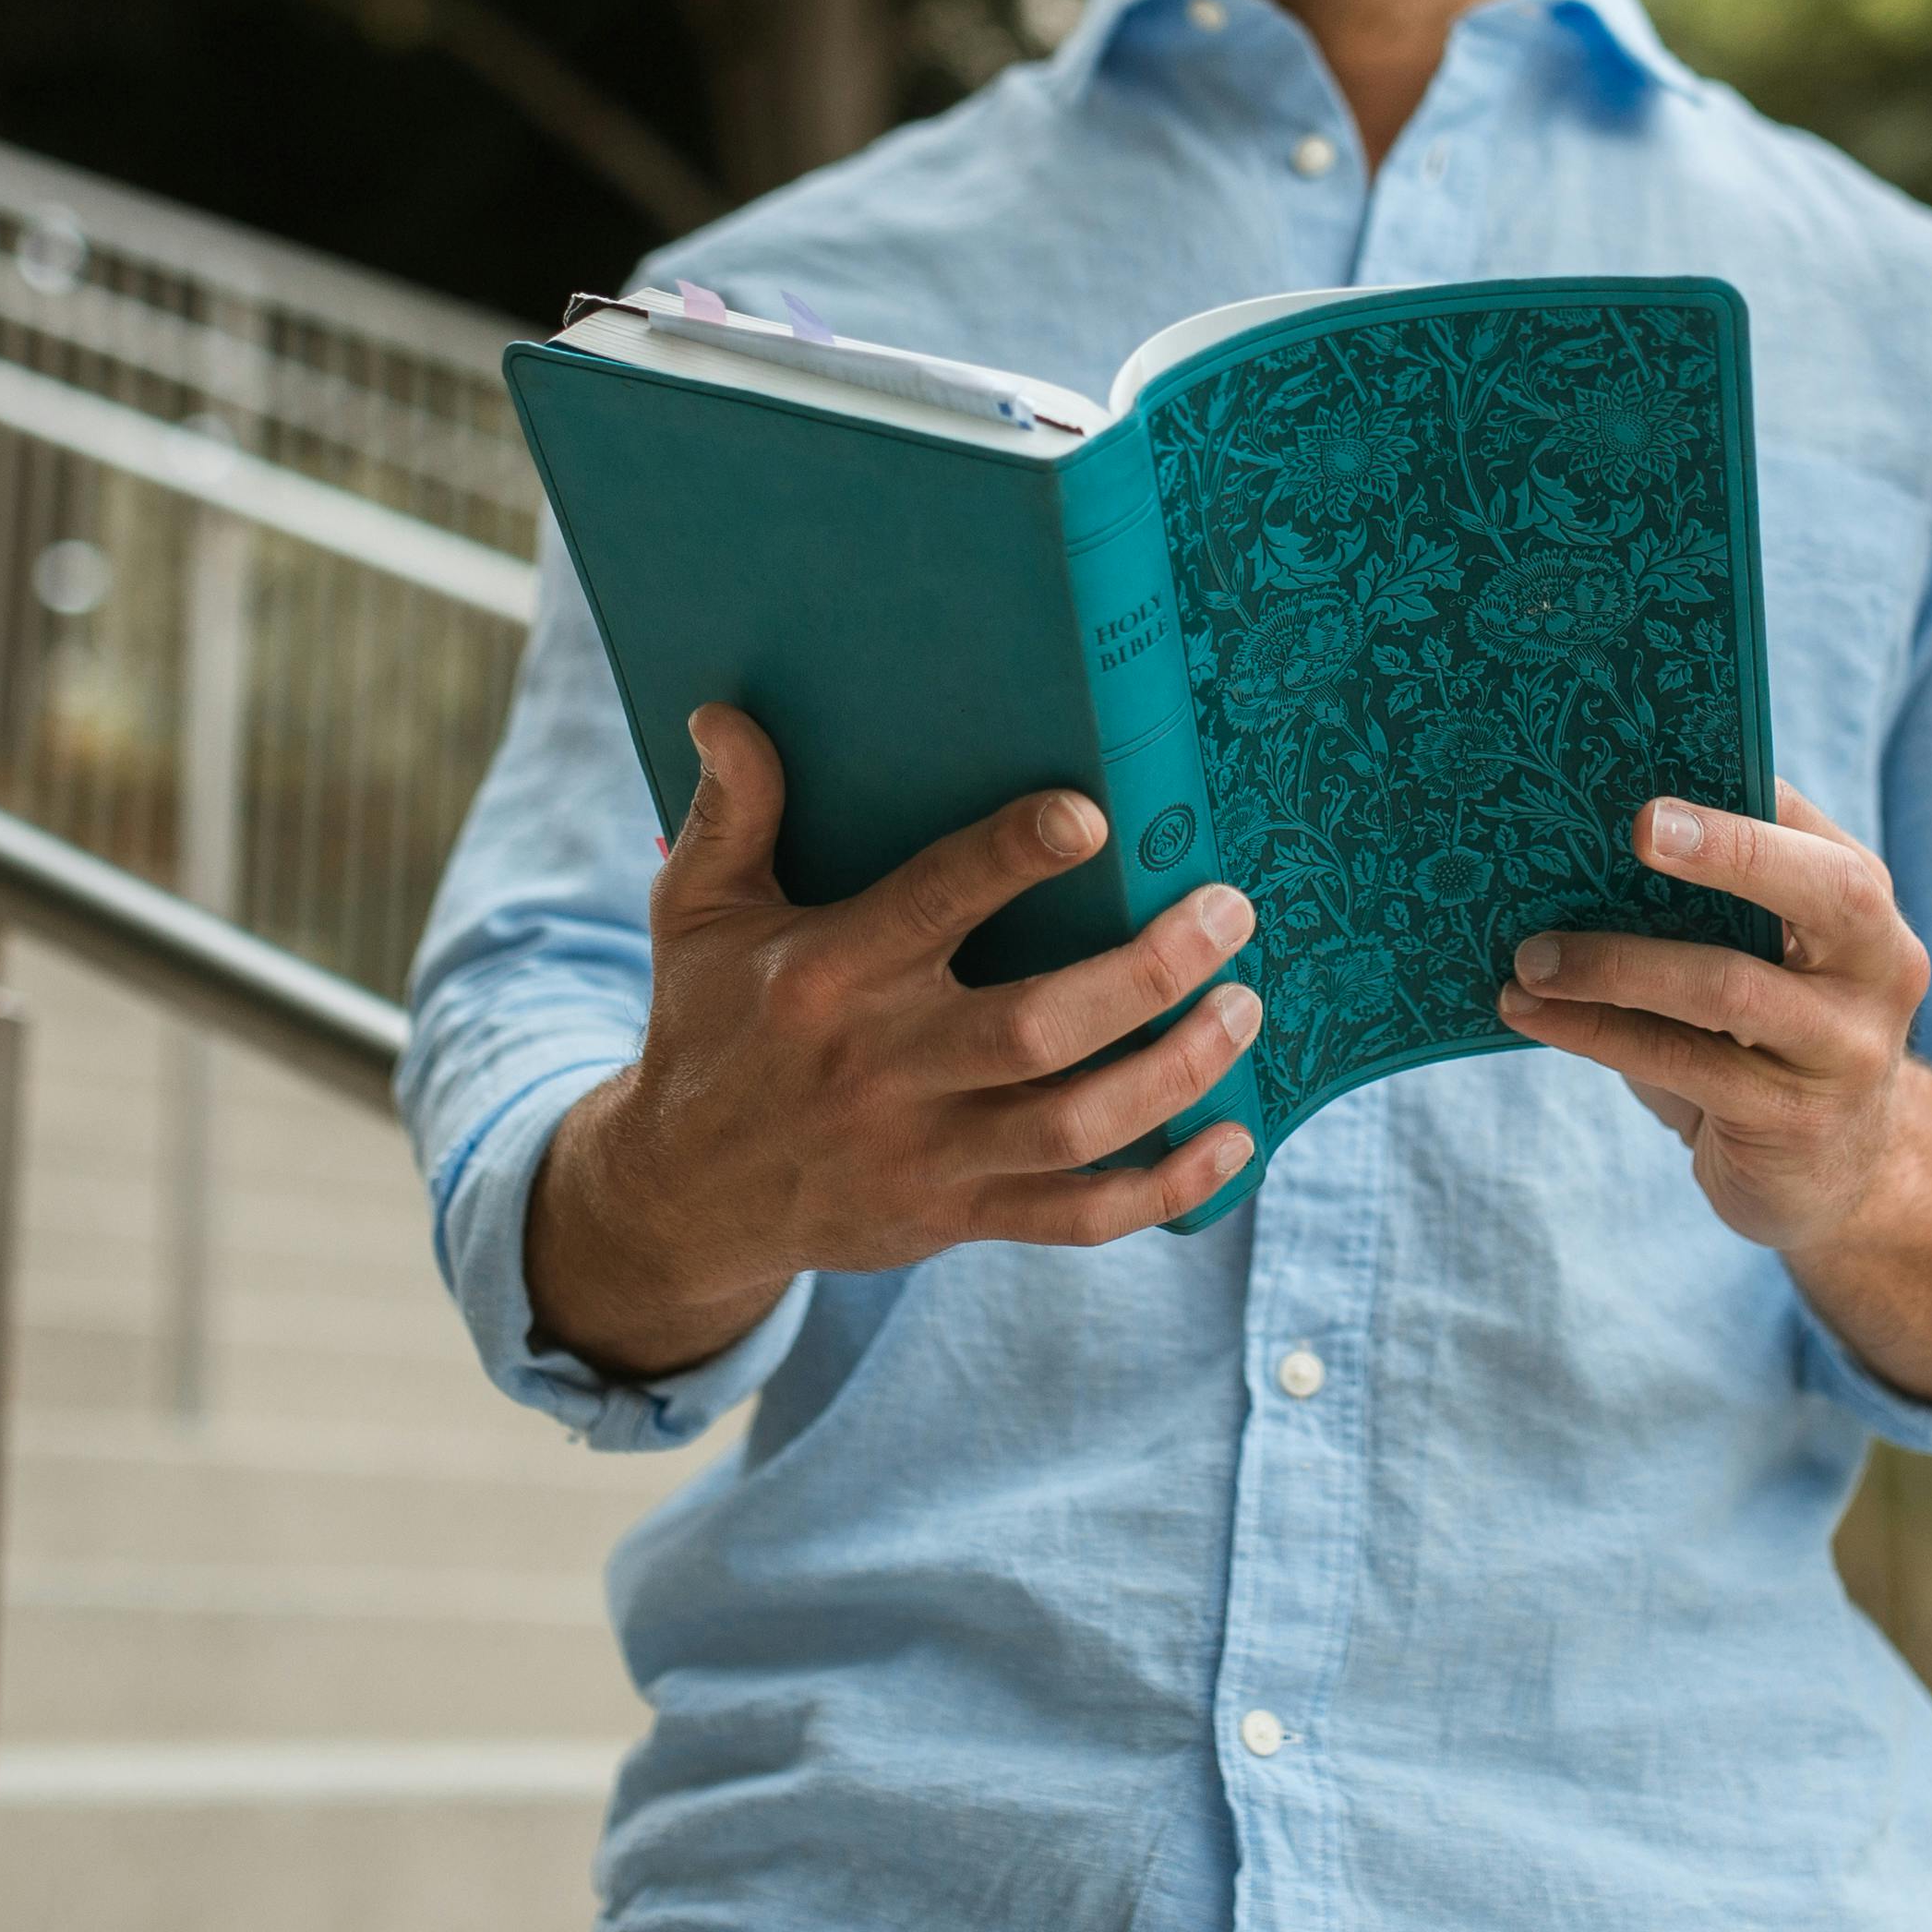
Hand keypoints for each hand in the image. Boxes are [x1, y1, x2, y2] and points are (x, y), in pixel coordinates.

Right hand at [529, 704, 1263, 1380]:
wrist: (684, 1195)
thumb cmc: (710, 1025)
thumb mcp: (697, 914)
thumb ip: (729, 814)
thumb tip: (727, 713)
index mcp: (826, 974)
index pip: (930, 906)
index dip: (1011, 860)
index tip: (1093, 816)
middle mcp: (879, 1066)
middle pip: (1035, 1030)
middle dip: (1147, 974)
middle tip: (1230, 912)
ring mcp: (923, 1153)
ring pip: (1072, 1126)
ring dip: (1175, 1072)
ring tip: (1246, 1007)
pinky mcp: (955, 1217)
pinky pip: (1076, 1218)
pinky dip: (1163, 1190)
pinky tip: (1232, 1142)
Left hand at [1502, 783, 1931, 1404]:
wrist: (1839, 1174)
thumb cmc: (1767, 1037)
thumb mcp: (1762, 960)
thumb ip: (1711, 900)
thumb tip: (1576, 828)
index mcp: (1862, 901)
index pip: (1806, 823)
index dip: (1736, 792)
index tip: (1650, 766)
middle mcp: (1876, 965)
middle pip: (1823, 889)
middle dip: (1731, 850)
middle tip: (1640, 828)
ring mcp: (1844, 1048)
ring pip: (1728, 989)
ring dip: (1616, 965)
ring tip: (1531, 957)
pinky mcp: (1792, 1119)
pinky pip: (1681, 1063)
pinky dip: (1595, 1032)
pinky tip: (1531, 1013)